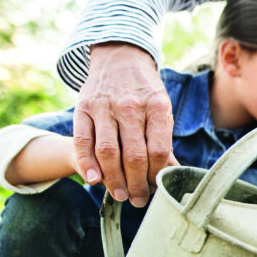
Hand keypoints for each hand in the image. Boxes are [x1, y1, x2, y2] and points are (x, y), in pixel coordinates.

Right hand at [73, 43, 177, 206]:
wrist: (119, 56)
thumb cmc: (144, 90)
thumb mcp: (161, 108)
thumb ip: (163, 139)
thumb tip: (173, 173)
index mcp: (157, 107)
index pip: (159, 150)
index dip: (157, 175)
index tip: (156, 189)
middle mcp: (131, 106)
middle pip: (134, 155)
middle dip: (137, 184)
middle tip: (138, 200)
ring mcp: (105, 106)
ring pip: (109, 152)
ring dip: (114, 179)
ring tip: (121, 195)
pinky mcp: (83, 107)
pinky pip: (84, 140)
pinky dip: (88, 163)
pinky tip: (94, 180)